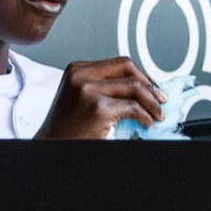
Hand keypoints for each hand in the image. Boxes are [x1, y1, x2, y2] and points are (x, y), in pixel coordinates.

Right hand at [36, 58, 165, 139]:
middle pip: (129, 69)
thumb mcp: (80, 98)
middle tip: (160, 99)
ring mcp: (89, 91)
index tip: (151, 87)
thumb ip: (103, 87)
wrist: (51, 147)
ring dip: (152, 103)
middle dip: (150, 85)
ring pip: (135, 87)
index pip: (119, 64)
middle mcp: (81, 76)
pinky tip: (145, 123)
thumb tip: (139, 88)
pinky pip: (133, 108)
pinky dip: (145, 116)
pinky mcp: (98, 109)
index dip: (141, 75)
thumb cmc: (65, 129)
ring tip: (156, 115)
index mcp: (77, 70)